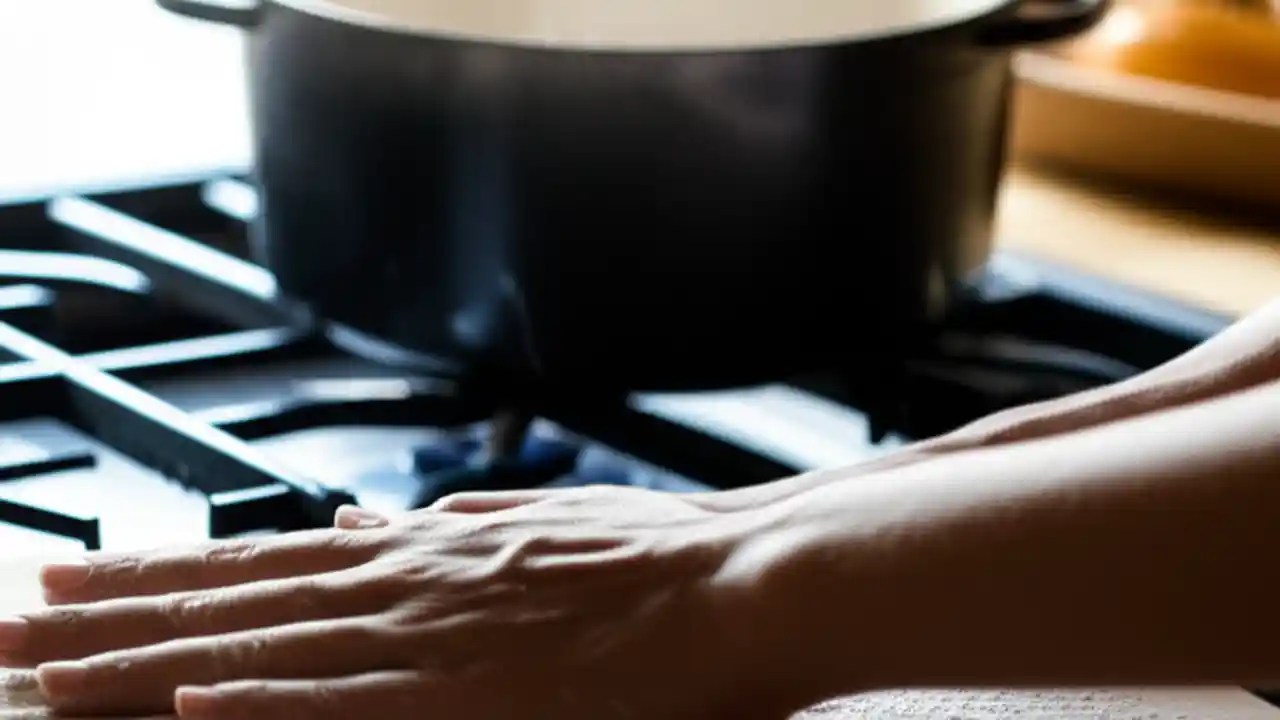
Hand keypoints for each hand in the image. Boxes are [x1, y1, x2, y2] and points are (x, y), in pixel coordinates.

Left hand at [2, 486, 785, 718]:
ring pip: (265, 650)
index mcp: (423, 548)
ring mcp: (434, 638)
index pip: (263, 559)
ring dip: (148, 663)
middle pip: (234, 600)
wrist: (738, 578)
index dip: (161, 569)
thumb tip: (359, 520)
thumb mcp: (533, 519)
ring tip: (48, 672)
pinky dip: (264, 705)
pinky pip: (350, 705)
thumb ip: (436, 522)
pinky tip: (185, 707)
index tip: (79, 572)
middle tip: (15, 624)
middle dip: (116, 616)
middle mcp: (407, 582)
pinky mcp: (475, 697)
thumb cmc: (650, 556)